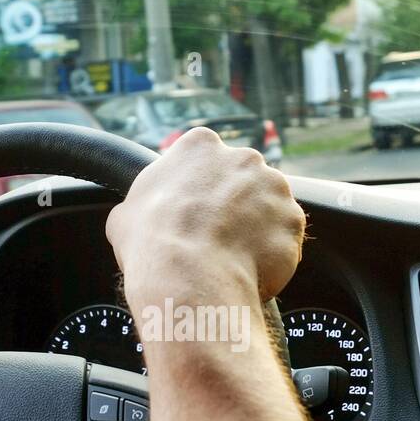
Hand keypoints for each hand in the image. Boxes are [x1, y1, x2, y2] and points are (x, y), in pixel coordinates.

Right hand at [106, 127, 304, 310]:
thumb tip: (136, 218)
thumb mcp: (126, 214)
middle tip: (216, 237)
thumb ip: (143, 203)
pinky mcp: (293, 221)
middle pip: (244, 180)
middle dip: (235, 205)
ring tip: (233, 258)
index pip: (206, 159)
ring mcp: (275, 188)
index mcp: (201, 146)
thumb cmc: (151, 243)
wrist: (189, 274)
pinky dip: (274, 255)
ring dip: (257, 228)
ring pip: (269, 208)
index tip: (196, 210)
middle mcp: (244, 157)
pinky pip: (285, 239)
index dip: (201, 189)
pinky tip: (250, 270)